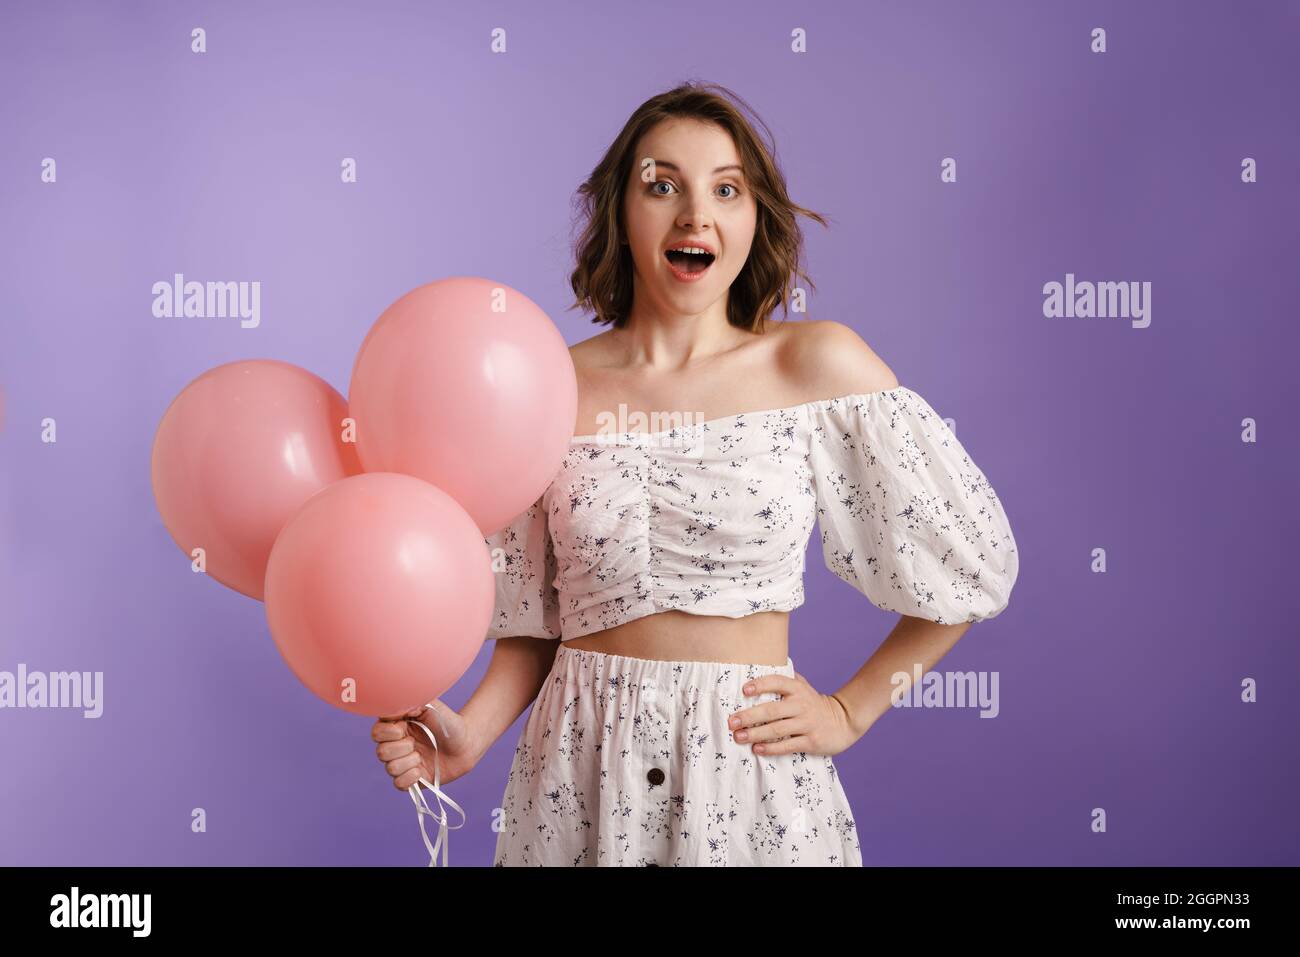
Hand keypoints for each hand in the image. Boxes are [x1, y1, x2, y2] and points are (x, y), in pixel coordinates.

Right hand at [371, 698, 482, 791]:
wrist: (466, 742)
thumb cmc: (447, 722)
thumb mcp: (430, 706)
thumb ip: (409, 703)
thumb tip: (391, 709)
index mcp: (395, 727)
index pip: (376, 733)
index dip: (389, 732)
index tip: (405, 727)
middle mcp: (395, 746)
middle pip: (381, 753)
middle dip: (402, 748)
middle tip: (416, 742)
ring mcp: (402, 763)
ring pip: (391, 769)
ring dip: (409, 762)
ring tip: (422, 756)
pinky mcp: (411, 779)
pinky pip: (399, 784)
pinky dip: (411, 777)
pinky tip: (421, 770)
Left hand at [727, 672, 860, 757]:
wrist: (843, 721)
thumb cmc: (813, 703)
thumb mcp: (803, 687)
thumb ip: (784, 680)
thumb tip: (757, 667)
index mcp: (798, 689)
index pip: (777, 682)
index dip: (761, 685)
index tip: (744, 690)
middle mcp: (802, 704)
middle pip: (772, 710)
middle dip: (749, 716)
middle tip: (731, 722)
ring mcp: (807, 723)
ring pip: (777, 729)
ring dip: (756, 734)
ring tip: (739, 737)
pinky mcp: (811, 741)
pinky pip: (788, 745)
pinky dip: (771, 748)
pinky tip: (757, 749)